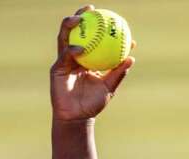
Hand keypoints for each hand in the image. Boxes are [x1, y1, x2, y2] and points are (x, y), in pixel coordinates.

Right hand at [50, 5, 134, 122]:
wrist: (78, 117)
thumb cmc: (93, 103)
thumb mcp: (109, 87)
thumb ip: (118, 73)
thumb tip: (131, 58)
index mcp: (88, 59)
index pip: (96, 40)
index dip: (104, 30)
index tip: (118, 23)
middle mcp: (75, 56)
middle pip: (76, 32)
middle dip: (81, 17)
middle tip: (92, 8)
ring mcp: (64, 61)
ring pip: (65, 38)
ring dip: (71, 26)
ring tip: (80, 18)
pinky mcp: (56, 69)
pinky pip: (64, 56)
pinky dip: (71, 51)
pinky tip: (79, 48)